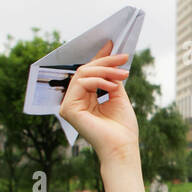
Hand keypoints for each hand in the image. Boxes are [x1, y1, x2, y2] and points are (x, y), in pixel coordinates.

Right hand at [57, 41, 137, 159]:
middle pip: (85, 71)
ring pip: (83, 74)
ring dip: (106, 71)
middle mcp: (74, 101)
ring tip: (123, 74)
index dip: (100, 58)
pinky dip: (99, 81)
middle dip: (106, 62)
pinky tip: (113, 87)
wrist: (123, 147)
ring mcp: (69, 105)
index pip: (89, 74)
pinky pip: (81, 84)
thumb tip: (111, 59)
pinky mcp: (68, 109)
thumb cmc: (123, 128)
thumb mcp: (118, 96)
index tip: (112, 44)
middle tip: (124, 58)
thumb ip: (111, 79)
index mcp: (85, 99)